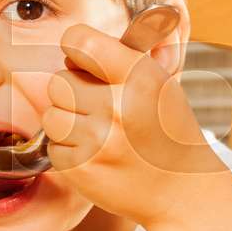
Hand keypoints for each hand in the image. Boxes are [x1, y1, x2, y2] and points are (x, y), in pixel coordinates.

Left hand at [41, 22, 226, 228]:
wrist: (180, 188)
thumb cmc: (165, 130)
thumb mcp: (158, 82)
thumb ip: (118, 59)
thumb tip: (70, 48)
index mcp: (139, 76)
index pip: (79, 41)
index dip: (75, 47)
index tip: (83, 59)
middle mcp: (117, 106)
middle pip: (58, 82)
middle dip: (73, 92)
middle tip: (100, 107)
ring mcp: (98, 140)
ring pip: (51, 115)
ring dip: (67, 122)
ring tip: (98, 132)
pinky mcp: (81, 168)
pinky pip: (53, 146)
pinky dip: (69, 151)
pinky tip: (96, 154)